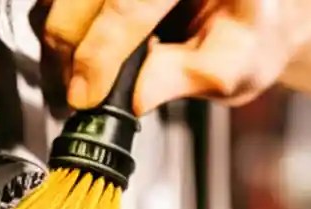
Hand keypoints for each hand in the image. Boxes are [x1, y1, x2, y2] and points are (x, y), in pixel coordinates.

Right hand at [34, 0, 287, 114]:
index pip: (129, 3)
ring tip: (77, 80)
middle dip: (72, 50)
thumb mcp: (234, 66)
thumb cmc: (250, 35)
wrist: (251, 16)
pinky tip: (78, 58)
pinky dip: (59, 29)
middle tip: (77, 96)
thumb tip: (135, 97)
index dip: (101, 53)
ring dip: (59, 40)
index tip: (85, 96)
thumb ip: (184, 77)